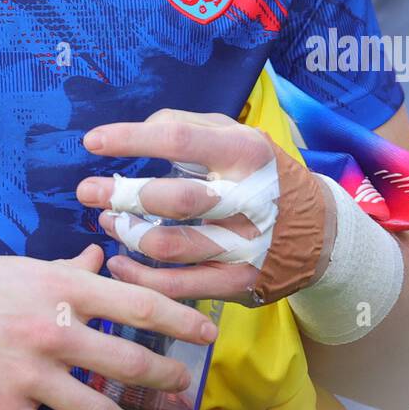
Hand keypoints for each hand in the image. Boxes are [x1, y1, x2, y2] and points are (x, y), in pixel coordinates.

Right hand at [0, 247, 217, 409]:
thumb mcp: (22, 267)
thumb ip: (66, 270)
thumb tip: (99, 259)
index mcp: (61, 288)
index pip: (139, 306)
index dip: (182, 321)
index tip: (208, 332)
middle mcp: (53, 330)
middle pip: (130, 363)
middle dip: (165, 380)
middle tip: (181, 388)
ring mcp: (30, 374)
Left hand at [77, 108, 334, 305]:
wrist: (320, 232)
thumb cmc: (262, 172)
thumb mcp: (237, 134)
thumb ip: (188, 124)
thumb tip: (139, 129)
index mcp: (245, 152)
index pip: (180, 139)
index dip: (130, 140)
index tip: (91, 142)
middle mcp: (248, 199)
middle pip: (174, 200)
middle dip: (122, 195)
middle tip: (88, 191)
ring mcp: (245, 245)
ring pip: (171, 246)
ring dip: (127, 235)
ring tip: (106, 221)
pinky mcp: (238, 282)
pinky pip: (178, 286)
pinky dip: (140, 276)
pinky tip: (118, 262)